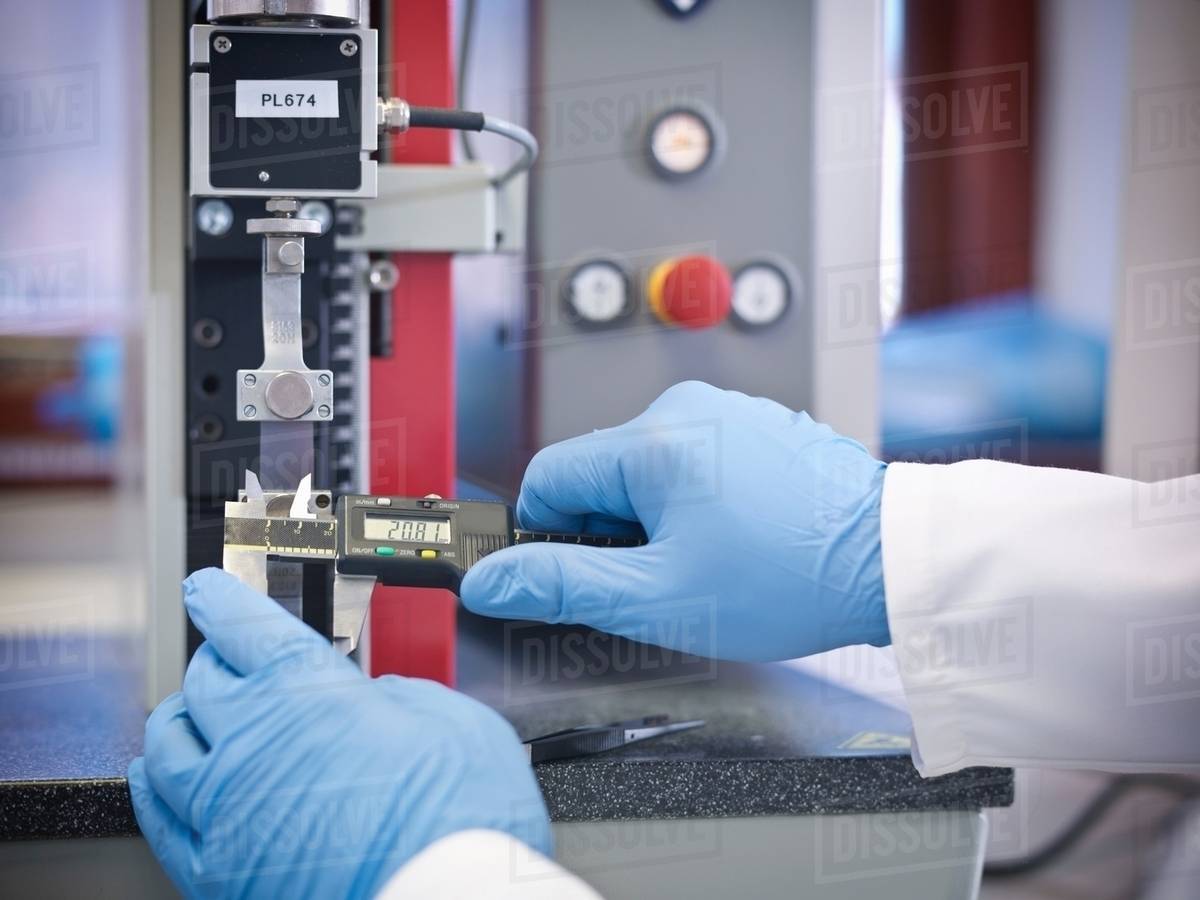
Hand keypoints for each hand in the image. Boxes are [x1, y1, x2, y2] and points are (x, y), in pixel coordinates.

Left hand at [129, 568, 549, 898]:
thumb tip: (381, 703)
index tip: (208, 590)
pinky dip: (151, 789)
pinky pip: (160, 820)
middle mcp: (251, 740)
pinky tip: (153, 779)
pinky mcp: (218, 871)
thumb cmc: (457, 816)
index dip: (220, 600)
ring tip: (187, 714)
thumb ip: (403, 698)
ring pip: (166, 747)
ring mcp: (227, 808)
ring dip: (177, 720)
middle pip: (203, 683)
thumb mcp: (454, 720)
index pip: (242, 626)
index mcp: (306, 690)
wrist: (448, 899)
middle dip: (214, 663)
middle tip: (228, 661)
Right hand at [461, 381, 889, 660]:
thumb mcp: (661, 598)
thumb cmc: (791, 578)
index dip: (552, 537)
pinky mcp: (757, 423)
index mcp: (652, 441)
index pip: (549, 478)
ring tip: (712, 558)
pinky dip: (698, 501)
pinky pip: (695, 459)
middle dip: (613, 532)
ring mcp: (728, 410)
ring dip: (658, 519)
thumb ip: (565, 585)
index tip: (583, 573)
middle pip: (599, 473)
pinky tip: (738, 537)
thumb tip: (491, 579)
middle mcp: (686, 408)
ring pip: (647, 468)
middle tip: (664, 575)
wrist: (891, 560)